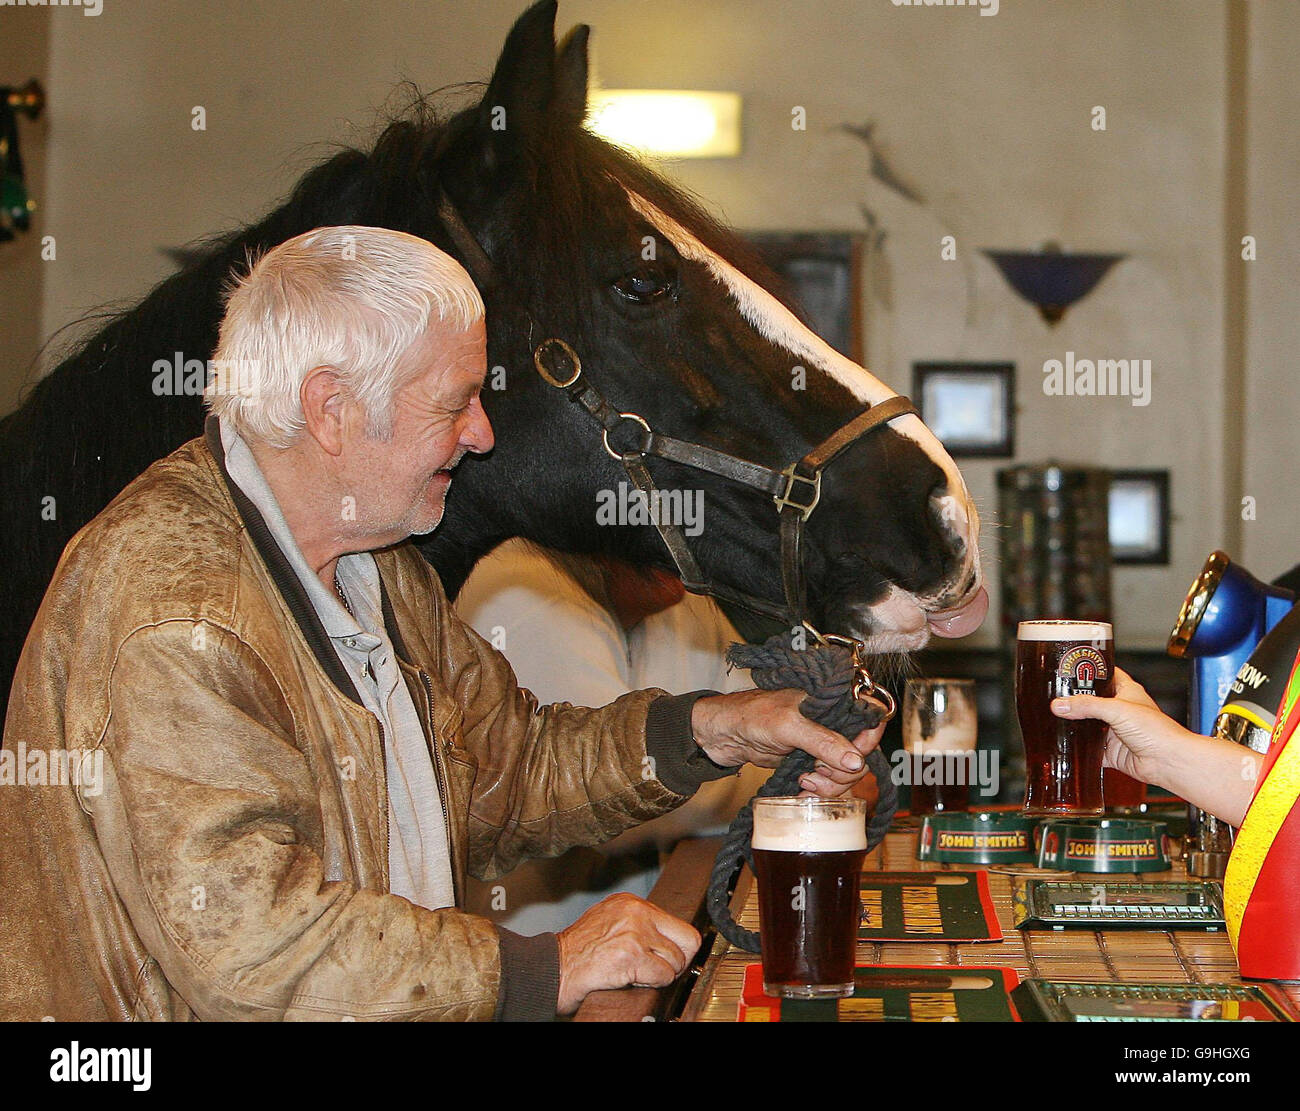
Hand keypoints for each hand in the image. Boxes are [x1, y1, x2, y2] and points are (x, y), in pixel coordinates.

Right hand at [555, 893, 700, 1014]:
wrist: (553, 968)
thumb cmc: (576, 953)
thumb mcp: (609, 922)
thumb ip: (638, 924)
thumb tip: (667, 941)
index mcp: (631, 903)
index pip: (678, 924)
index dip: (677, 947)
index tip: (668, 958)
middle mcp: (636, 912)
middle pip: (687, 940)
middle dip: (678, 961)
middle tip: (661, 970)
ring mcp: (635, 932)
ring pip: (676, 961)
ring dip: (661, 975)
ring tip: (637, 974)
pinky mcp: (632, 955)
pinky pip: (664, 976)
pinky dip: (652, 984)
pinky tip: (632, 980)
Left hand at [689, 688, 885, 797]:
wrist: (726, 734)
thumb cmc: (753, 715)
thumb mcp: (790, 726)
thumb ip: (823, 741)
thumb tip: (855, 760)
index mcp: (833, 703)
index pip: (871, 719)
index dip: (867, 741)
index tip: (851, 757)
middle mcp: (833, 723)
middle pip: (861, 754)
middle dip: (842, 771)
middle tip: (816, 773)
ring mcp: (822, 744)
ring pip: (847, 772)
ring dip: (830, 784)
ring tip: (805, 782)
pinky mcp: (810, 761)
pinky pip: (829, 781)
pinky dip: (820, 790)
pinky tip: (803, 790)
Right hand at [1050, 667, 1188, 784]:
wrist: (1168, 762)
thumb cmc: (1158, 732)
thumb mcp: (1117, 709)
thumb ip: (1086, 705)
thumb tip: (1060, 704)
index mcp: (1127, 692)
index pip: (1107, 674)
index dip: (1091, 669)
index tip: (1071, 666)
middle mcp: (1121, 710)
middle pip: (1093, 701)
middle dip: (1076, 700)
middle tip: (1056, 695)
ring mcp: (1115, 732)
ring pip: (1089, 725)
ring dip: (1076, 725)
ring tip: (1056, 718)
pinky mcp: (1112, 751)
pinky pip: (1090, 749)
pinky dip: (1080, 749)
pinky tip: (1068, 745)